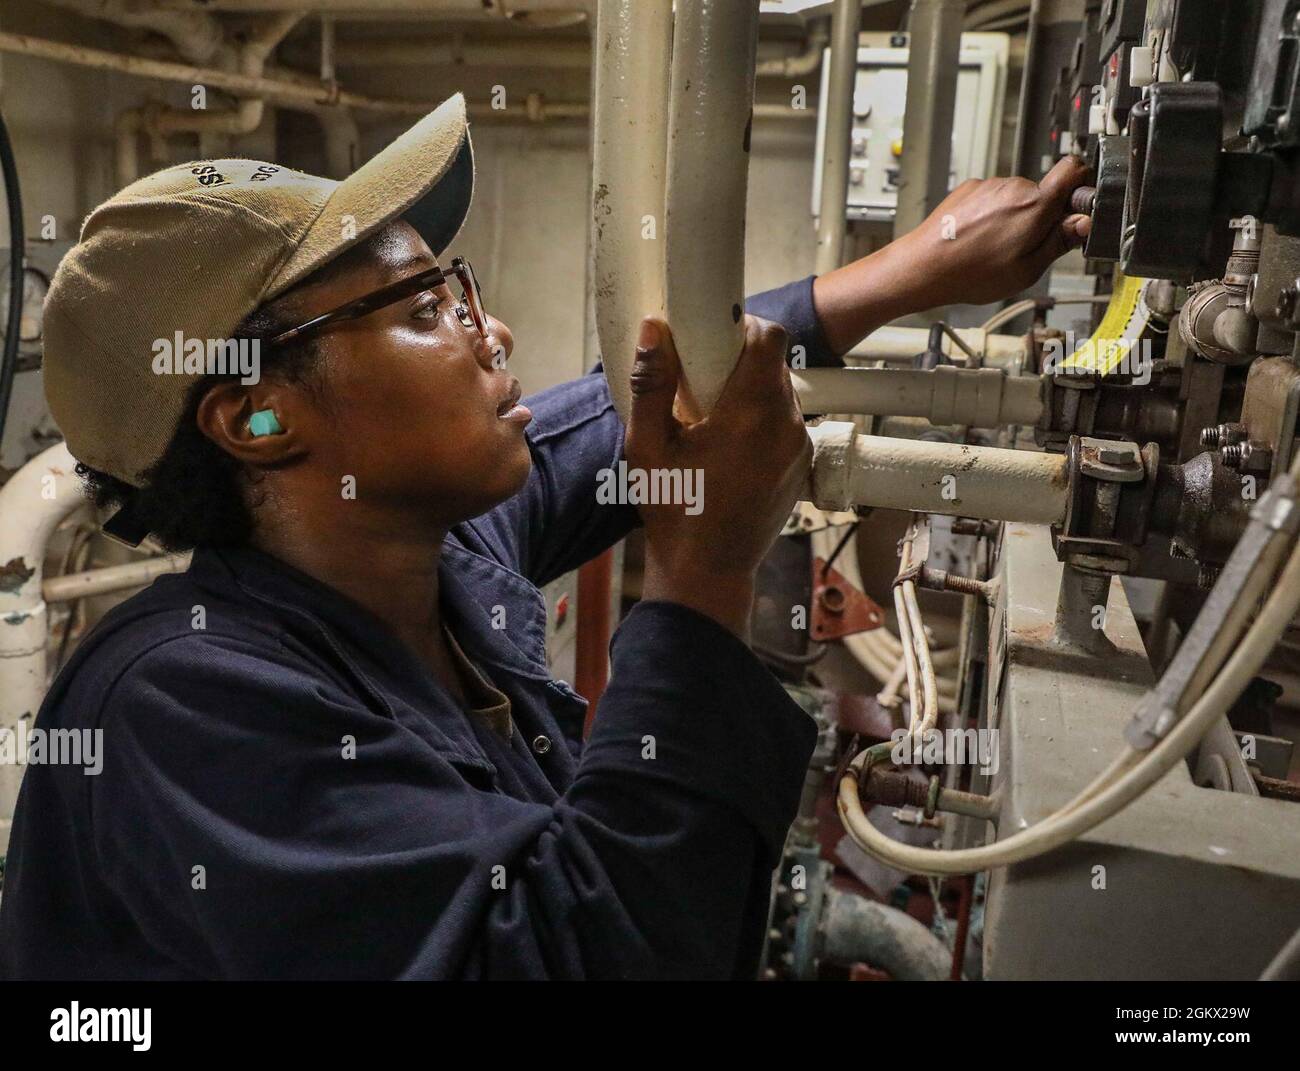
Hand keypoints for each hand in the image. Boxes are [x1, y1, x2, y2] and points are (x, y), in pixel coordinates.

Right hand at [625, 315, 811, 640]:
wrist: (709, 572)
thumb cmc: (674, 511)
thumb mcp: (648, 446)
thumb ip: (651, 384)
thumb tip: (653, 330)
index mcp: (751, 413)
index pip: (771, 337)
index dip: (745, 325)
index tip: (715, 334)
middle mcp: (785, 425)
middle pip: (776, 364)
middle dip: (742, 359)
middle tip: (703, 375)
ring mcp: (798, 448)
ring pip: (782, 393)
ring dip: (752, 390)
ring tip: (713, 412)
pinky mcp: (800, 466)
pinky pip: (785, 423)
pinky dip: (762, 419)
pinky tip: (728, 442)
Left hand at [896, 155, 1093, 307]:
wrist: (923, 266)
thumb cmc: (970, 273)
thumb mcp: (1026, 271)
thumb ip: (1059, 243)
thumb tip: (1084, 223)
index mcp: (1034, 205)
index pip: (1074, 169)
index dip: (1081, 185)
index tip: (1076, 207)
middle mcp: (1013, 187)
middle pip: (1042, 192)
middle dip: (1041, 215)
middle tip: (1025, 246)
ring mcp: (989, 185)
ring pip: (1016, 197)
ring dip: (1013, 217)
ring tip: (994, 247)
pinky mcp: (969, 188)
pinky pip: (992, 198)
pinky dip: (991, 214)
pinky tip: (978, 238)